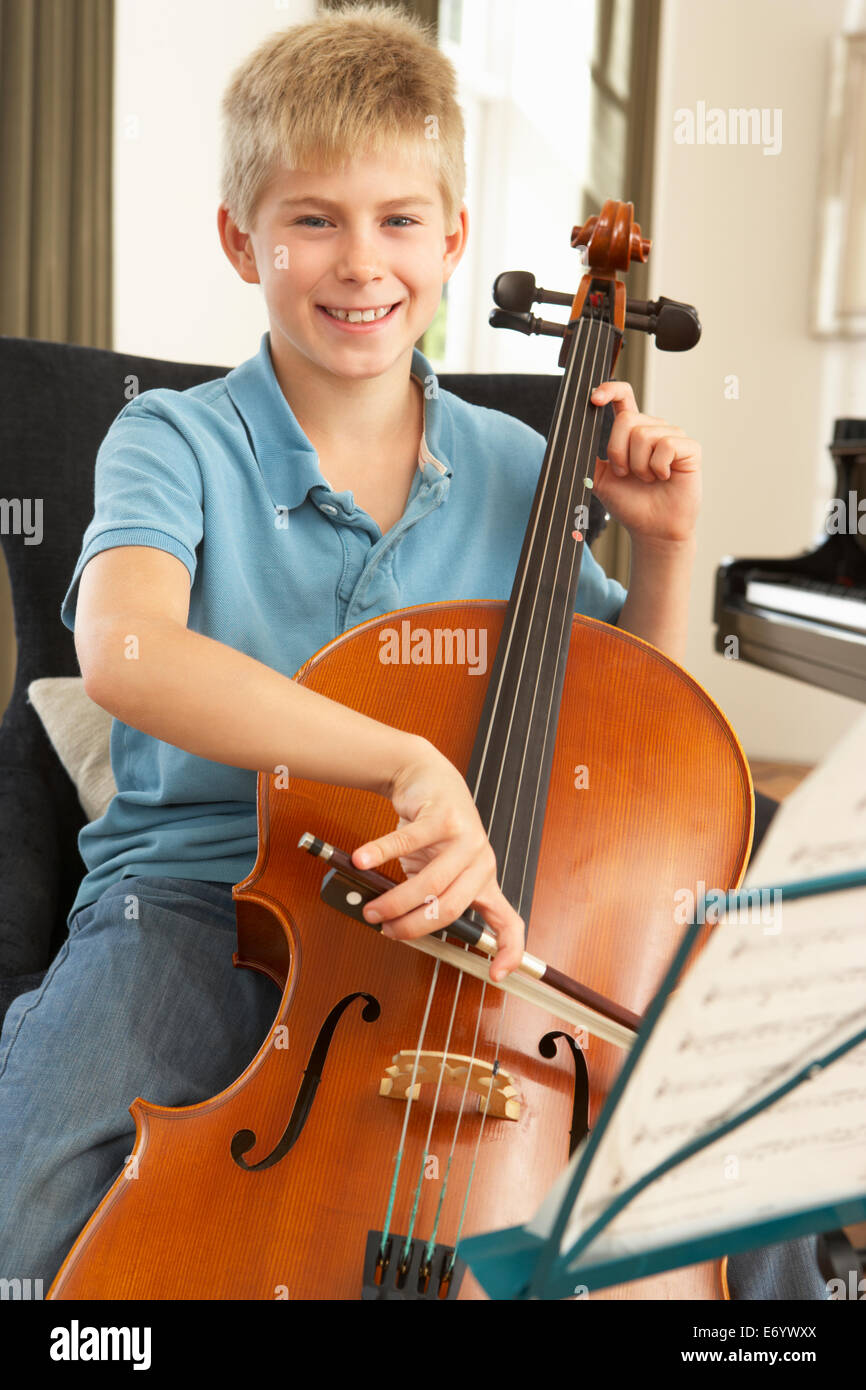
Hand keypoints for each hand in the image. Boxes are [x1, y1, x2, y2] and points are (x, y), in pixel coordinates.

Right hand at [350, 740, 524, 980]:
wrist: (426, 778)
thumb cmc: (431, 831)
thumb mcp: (437, 869)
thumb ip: (425, 898)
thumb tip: (391, 928)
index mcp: (484, 881)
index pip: (508, 923)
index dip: (508, 951)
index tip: (496, 974)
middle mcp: (482, 861)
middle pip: (449, 908)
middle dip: (412, 926)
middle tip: (384, 928)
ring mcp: (465, 837)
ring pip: (429, 882)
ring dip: (394, 901)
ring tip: (370, 908)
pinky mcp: (443, 815)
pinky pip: (407, 842)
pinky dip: (380, 853)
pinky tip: (361, 861)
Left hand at [590, 381, 701, 544]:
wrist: (651, 528)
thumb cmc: (629, 503)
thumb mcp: (599, 478)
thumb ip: (588, 457)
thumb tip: (569, 442)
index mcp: (632, 431)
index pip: (623, 397)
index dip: (610, 390)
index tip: (595, 399)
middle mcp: (653, 428)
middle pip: (627, 419)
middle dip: (618, 453)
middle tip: (628, 474)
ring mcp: (673, 436)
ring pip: (643, 435)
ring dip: (639, 466)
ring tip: (647, 479)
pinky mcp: (690, 448)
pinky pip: (666, 446)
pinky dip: (657, 467)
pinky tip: (664, 477)